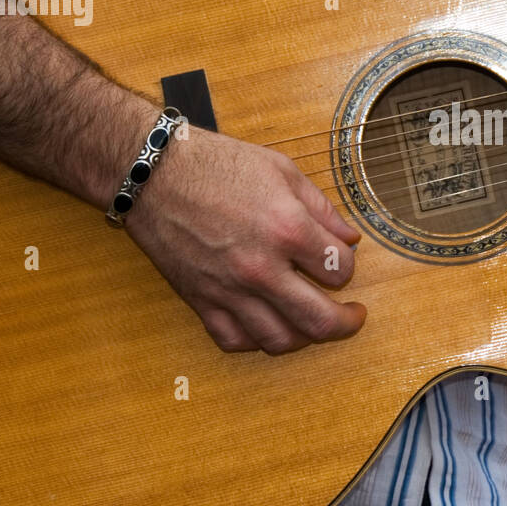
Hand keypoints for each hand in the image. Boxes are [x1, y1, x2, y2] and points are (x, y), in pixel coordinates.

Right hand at [124, 126, 366, 353]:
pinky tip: (268, 325)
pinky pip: (235, 340)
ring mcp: (229, 289)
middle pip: (320, 320)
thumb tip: (350, 237)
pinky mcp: (201, 300)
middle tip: (353, 316)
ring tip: (312, 323)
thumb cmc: (217, 164)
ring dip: (305, 336)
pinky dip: (257, 340)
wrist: (153, 174)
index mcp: (287, 229)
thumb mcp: (282, 170)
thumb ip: (322, 208)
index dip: (348, 265)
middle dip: (346, 322)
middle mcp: (261, 267)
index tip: (342, 259)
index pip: (340, 269)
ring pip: (280, 340)